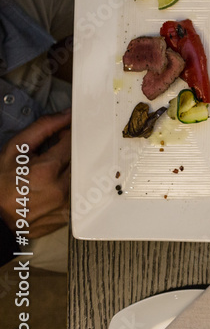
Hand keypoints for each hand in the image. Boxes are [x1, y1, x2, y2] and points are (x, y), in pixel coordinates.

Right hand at [0, 110, 71, 239]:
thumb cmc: (2, 184)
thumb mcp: (15, 150)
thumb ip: (43, 128)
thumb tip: (67, 115)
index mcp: (46, 170)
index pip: (75, 141)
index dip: (70, 134)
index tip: (64, 134)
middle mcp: (61, 188)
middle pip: (82, 157)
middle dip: (71, 150)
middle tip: (56, 153)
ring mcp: (67, 203)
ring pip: (83, 173)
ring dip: (72, 167)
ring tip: (52, 171)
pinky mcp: (70, 213)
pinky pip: (80, 190)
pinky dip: (71, 183)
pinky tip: (54, 185)